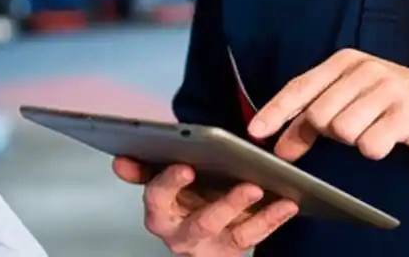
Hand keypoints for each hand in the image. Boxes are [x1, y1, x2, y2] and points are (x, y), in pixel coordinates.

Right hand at [113, 156, 298, 255]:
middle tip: (248, 184)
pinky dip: (271, 219)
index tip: (186, 167)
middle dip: (225, 205)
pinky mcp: (230, 250)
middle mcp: (180, 233)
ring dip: (253, 212)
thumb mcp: (162, 181)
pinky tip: (288, 202)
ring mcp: (207, 245)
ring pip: (231, 232)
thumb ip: (144, 169)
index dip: (170, 183)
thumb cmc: (182, 192)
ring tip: (266, 189)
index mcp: (158, 211)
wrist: (201, 223)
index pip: (157, 197)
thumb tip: (120, 160)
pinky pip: (252, 237)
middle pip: (201, 222)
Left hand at [247, 48, 408, 161]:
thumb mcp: (350, 100)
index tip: (255, 132)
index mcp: (345, 61)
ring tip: (373, 127)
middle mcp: (364, 69)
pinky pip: (370, 145)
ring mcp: (386, 89)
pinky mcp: (405, 113)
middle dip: (328, 131)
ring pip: (343, 131)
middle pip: (320, 115)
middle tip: (353, 126)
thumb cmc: (390, 102)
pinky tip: (388, 137)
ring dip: (355, 139)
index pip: (300, 87)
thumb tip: (280, 147)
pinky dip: (375, 148)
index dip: (275, 111)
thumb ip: (312, 121)